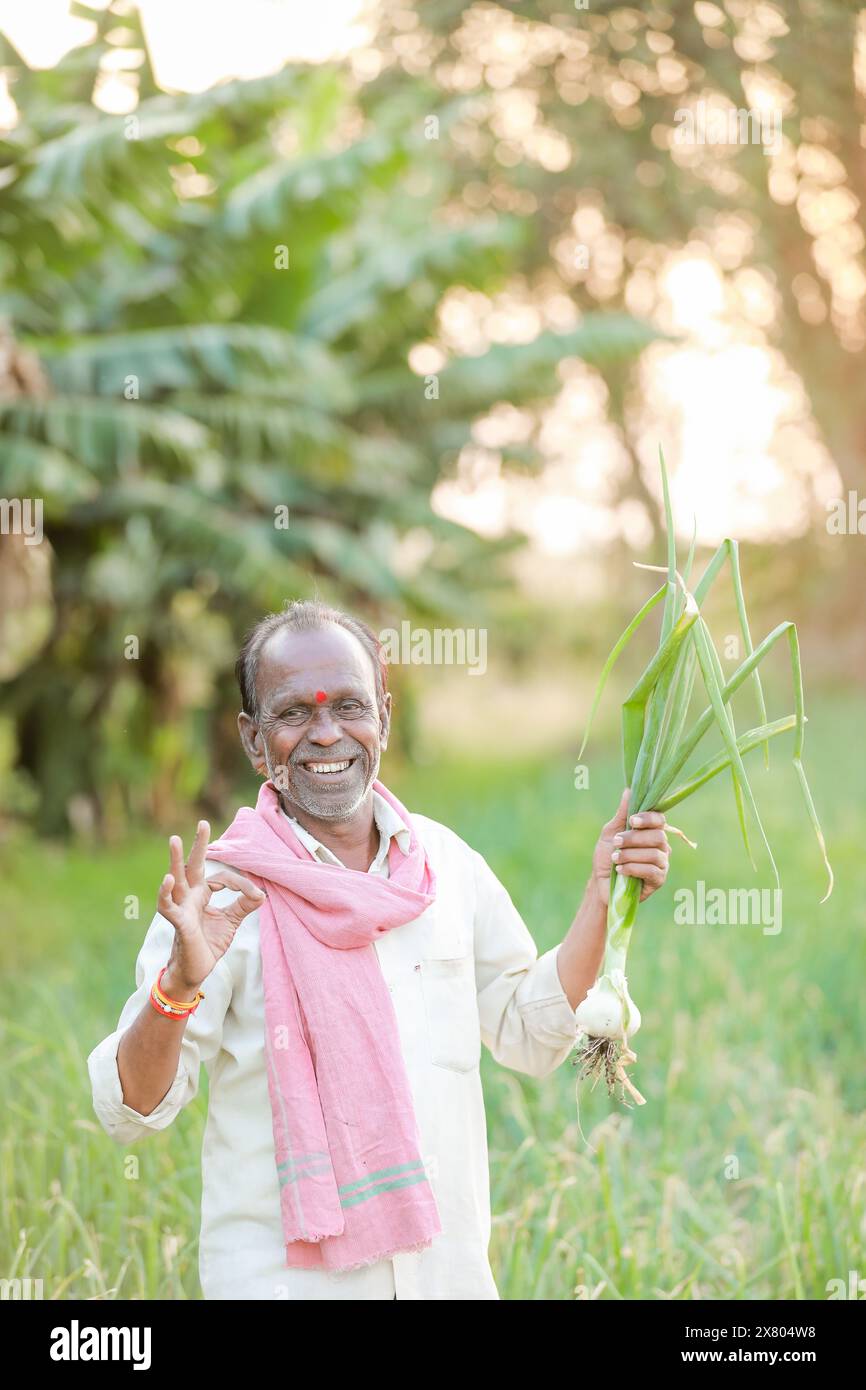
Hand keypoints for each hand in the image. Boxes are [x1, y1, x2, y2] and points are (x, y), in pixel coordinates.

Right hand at [157, 820, 264, 992]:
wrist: (195, 971)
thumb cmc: (208, 944)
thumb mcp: (231, 921)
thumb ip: (244, 905)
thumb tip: (262, 893)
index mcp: (202, 894)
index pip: (222, 878)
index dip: (241, 884)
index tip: (256, 895)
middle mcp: (190, 897)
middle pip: (193, 866)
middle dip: (197, 845)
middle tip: (203, 822)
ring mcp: (182, 908)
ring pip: (177, 880)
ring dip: (176, 860)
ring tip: (175, 840)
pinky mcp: (178, 923)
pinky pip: (168, 906)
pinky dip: (166, 893)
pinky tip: (168, 879)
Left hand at [591, 788, 670, 904]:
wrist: (600, 883)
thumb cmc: (607, 856)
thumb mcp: (610, 832)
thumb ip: (622, 813)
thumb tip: (629, 790)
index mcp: (651, 832)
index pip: (659, 819)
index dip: (648, 818)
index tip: (632, 821)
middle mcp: (661, 846)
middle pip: (658, 836)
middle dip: (633, 839)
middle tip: (616, 843)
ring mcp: (662, 864)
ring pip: (654, 854)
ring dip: (630, 855)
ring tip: (615, 858)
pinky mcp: (659, 880)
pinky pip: (652, 870)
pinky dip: (633, 868)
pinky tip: (620, 870)